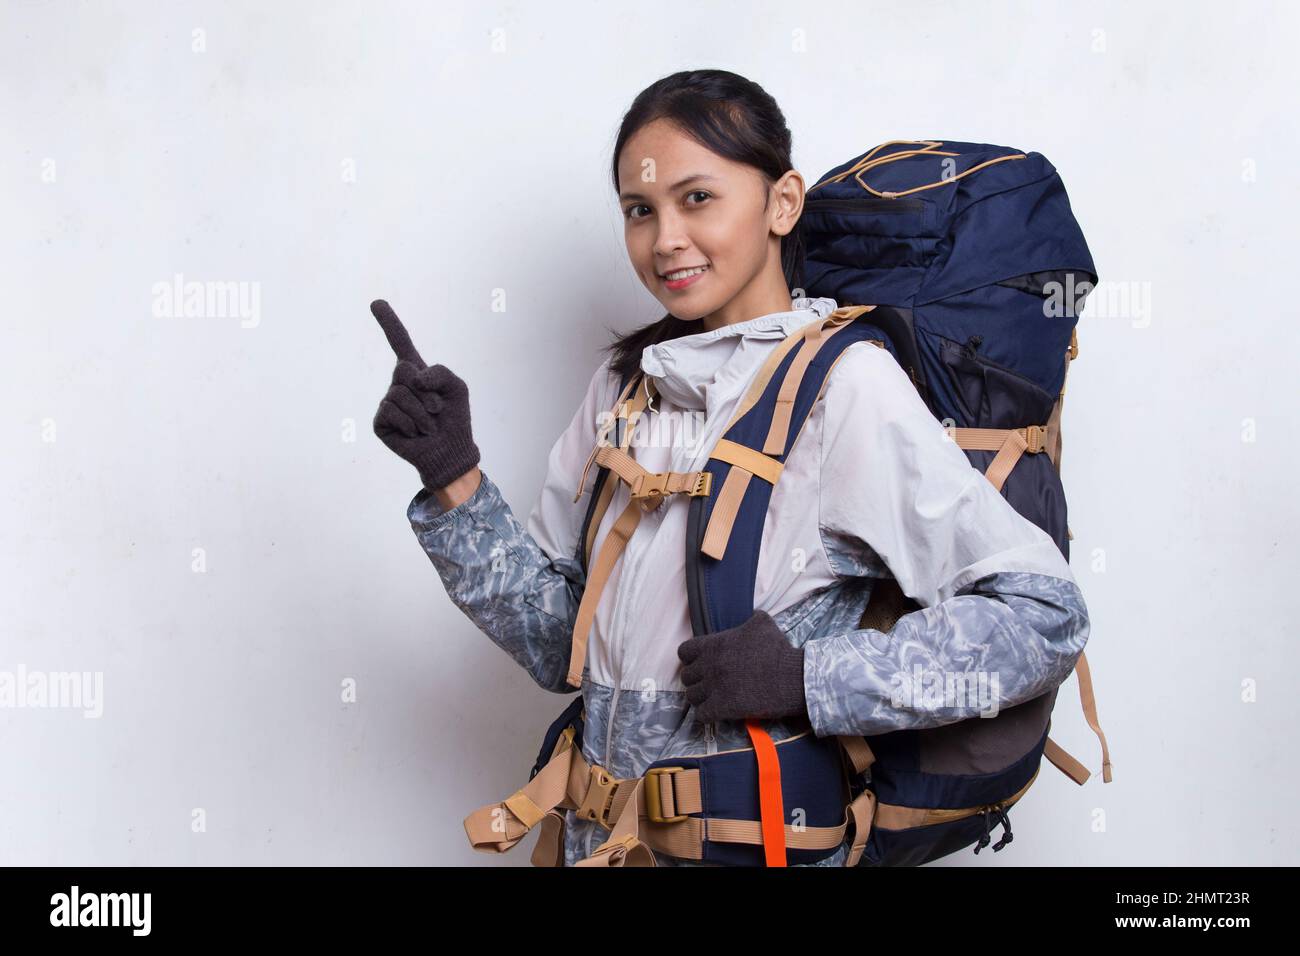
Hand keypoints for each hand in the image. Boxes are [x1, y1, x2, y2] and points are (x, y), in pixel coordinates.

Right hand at [371, 299, 480, 490]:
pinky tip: (416, 433)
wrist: (449, 451)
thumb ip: (439, 372)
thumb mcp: (457, 387)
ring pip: (400, 395)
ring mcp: (387, 402)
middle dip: (426, 392)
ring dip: (422, 414)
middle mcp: (398, 384)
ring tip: (429, 425)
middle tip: (437, 409)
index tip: (375, 303)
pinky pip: (392, 412)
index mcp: (416, 372)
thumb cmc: (454, 418)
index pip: (400, 342)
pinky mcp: (381, 422)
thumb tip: (413, 379)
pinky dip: (411, 424)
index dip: (389, 322)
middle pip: (403, 370)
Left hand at [676, 609, 806, 721]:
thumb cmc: (779, 651)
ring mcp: (714, 687)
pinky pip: (702, 715)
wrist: (793, 678)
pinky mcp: (722, 708)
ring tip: (713, 699)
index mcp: (715, 645)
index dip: (691, 658)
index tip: (701, 663)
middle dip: (697, 680)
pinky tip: (718, 712)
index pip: (684, 651)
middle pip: (686, 676)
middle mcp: (710, 665)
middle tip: (710, 683)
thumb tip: (751, 614)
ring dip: (701, 698)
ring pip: (692, 697)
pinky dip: (708, 714)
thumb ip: (750, 619)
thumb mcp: (763, 624)